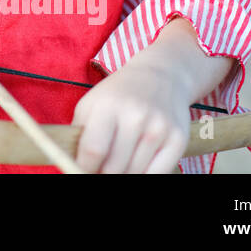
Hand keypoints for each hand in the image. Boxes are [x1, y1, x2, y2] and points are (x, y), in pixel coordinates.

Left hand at [71, 60, 189, 172]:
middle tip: (101, 167)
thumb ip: (79, 134)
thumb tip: (71, 165)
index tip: (83, 169)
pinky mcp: (178, 140)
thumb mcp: (91, 104)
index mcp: (108, 106)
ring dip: (123, 174)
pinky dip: (143, 175)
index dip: (84, 168)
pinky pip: (157, 175)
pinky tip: (136, 164)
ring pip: (134, 174)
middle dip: (103, 173)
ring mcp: (159, 129)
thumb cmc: (118, 95)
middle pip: (114, 168)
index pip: (93, 150)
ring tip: (118, 162)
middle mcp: (135, 116)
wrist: (161, 75)